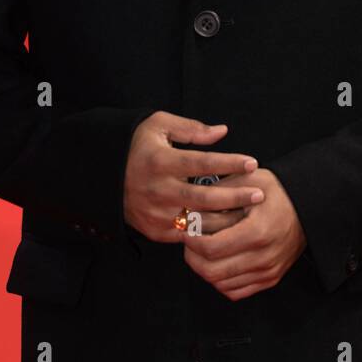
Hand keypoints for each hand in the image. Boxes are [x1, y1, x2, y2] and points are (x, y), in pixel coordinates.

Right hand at [124, 113, 264, 242]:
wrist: (101, 177)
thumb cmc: (136, 146)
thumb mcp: (158, 126)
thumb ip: (191, 129)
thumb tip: (222, 131)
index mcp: (161, 162)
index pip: (202, 163)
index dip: (230, 162)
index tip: (253, 163)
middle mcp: (159, 190)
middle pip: (205, 197)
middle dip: (236, 197)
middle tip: (260, 194)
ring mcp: (157, 214)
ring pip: (199, 221)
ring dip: (226, 219)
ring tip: (250, 214)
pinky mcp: (156, 231)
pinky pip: (188, 235)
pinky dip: (208, 231)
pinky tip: (228, 227)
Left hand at [183, 168, 306, 300]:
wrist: (308, 207)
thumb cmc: (278, 192)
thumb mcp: (249, 179)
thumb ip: (219, 192)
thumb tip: (191, 209)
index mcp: (257, 232)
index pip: (211, 248)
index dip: (191, 241)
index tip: (186, 230)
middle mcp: (264, 257)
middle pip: (212, 271)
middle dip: (193, 257)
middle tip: (189, 242)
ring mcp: (268, 271)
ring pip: (221, 285)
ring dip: (204, 269)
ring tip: (201, 250)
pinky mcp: (270, 278)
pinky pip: (235, 291)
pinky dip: (220, 281)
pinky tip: (218, 263)